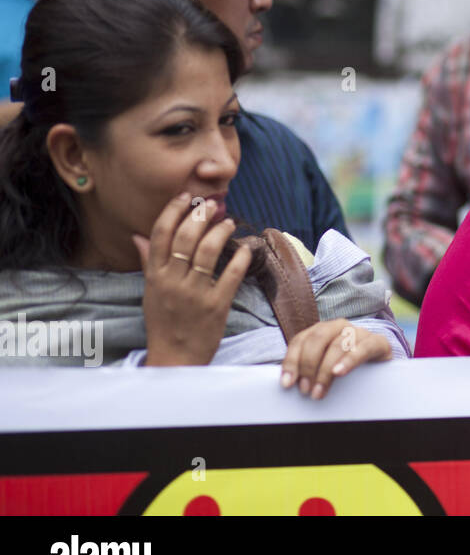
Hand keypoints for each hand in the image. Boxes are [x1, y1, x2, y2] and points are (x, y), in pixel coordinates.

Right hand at [134, 192, 250, 365]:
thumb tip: (138, 235)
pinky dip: (241, 258)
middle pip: (185, 238)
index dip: (172, 211)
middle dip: (200, 216)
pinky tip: (247, 249)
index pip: (160, 235)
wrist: (175, 357)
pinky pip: (230, 276)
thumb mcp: (150, 292)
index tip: (185, 197)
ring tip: (228, 223)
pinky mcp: (216, 306)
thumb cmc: (163, 322)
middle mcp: (172, 282)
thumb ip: (148, 262)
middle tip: (212, 205)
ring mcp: (194, 294)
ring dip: (220, 232)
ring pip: (208, 252)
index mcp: (155, 276)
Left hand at [281, 319, 392, 399]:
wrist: (379, 366)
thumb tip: (288, 383)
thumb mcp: (322, 366)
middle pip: (318, 339)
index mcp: (321, 330)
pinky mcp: (377, 341)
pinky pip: (363, 348)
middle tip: (305, 389)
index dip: (291, 361)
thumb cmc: (344, 367)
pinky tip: (339, 372)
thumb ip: (307, 369)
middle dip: (308, 366)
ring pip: (338, 345)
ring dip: (325, 370)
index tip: (287, 383)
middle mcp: (339, 326)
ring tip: (319, 391)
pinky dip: (349, 360)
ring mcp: (359, 332)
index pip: (301, 340)